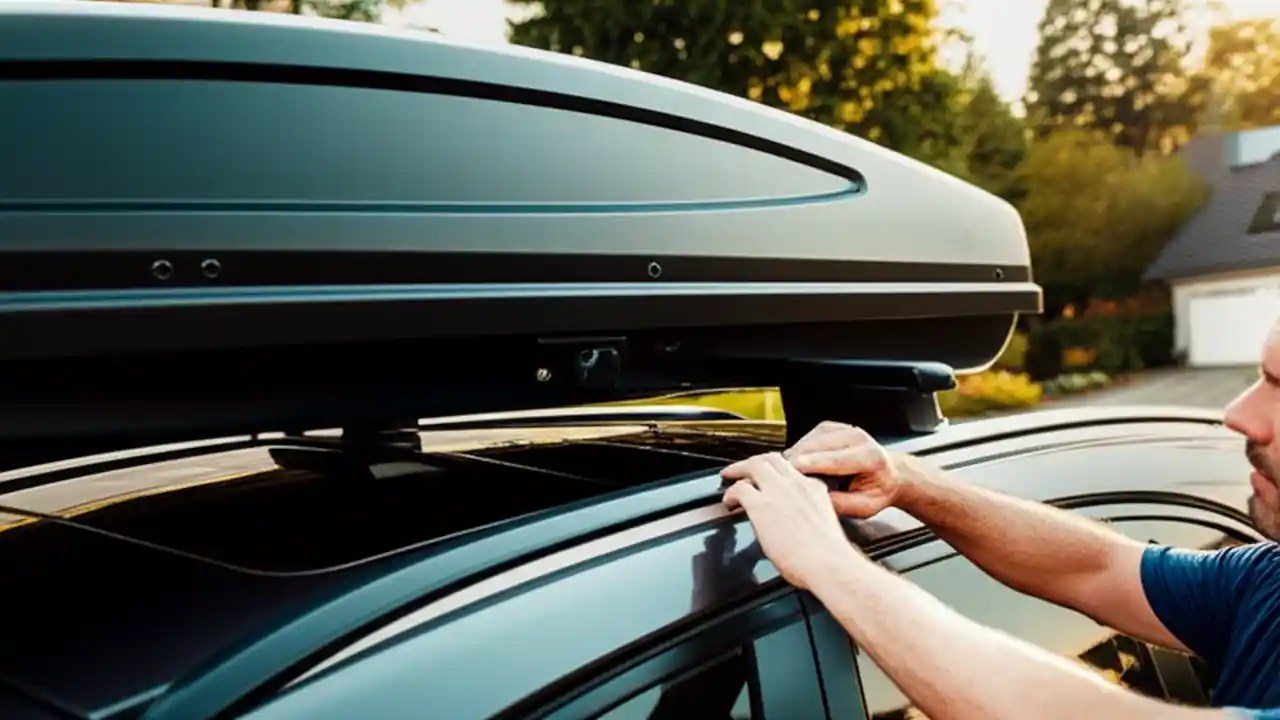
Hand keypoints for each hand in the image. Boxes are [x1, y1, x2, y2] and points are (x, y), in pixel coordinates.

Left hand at [720, 453, 860, 590]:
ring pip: (754, 465)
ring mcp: (778, 491)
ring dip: (739, 470)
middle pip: (771, 459)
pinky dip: (730, 493)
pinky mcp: (761, 505)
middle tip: (744, 469)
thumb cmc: (829, 557)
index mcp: (814, 488)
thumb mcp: (823, 523)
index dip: (777, 472)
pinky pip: (739, 489)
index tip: (769, 479)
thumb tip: (793, 523)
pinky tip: (728, 502)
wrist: (828, 564)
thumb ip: (807, 514)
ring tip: (730, 476)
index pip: (792, 469)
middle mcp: (796, 484)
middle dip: (754, 462)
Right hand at [783, 421, 911, 517]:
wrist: (890, 474)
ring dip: (797, 457)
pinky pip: (807, 437)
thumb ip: (841, 504)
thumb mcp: (865, 506)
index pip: (836, 459)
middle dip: (797, 462)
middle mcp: (857, 438)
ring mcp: (843, 429)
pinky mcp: (831, 427)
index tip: (792, 469)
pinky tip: (805, 464)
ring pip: (808, 440)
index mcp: (871, 457)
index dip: (811, 464)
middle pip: (817, 446)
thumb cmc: (878, 491)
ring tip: (801, 476)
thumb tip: (814, 499)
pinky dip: (801, 451)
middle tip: (789, 482)